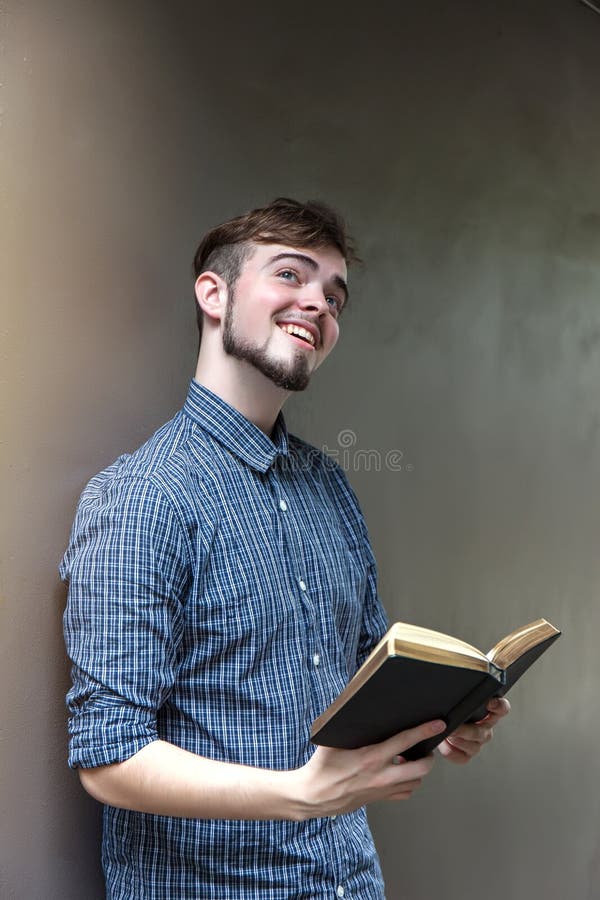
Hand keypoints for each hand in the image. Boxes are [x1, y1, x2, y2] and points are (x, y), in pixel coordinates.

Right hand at [291, 719, 445, 819]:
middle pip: (420, 768)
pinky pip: (405, 793)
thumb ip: (350, 725)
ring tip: (412, 759)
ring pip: (415, 782)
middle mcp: (381, 775)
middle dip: (428, 756)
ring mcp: (382, 790)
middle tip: (426, 747)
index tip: (437, 724)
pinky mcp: (379, 799)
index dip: (424, 731)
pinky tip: (400, 773)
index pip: (405, 741)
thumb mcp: (333, 740)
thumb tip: (356, 704)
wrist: (314, 795)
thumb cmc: (322, 767)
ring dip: (418, 770)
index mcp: (371, 757)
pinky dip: (409, 783)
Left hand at [437, 697, 510, 764]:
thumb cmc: (449, 704)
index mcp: (488, 711)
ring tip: (445, 734)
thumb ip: (458, 691)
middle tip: (452, 728)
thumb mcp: (454, 695)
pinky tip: (443, 743)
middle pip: (482, 732)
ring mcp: (478, 742)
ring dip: (457, 741)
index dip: (499, 706)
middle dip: (465, 731)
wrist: (437, 719)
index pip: (502, 708)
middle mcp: (486, 727)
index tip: (489, 702)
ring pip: (473, 747)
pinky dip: (451, 752)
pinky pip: (462, 758)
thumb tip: (453, 686)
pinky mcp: (467, 753)